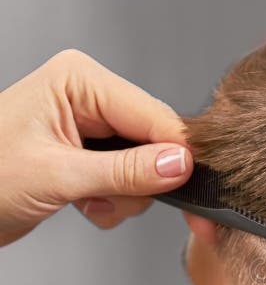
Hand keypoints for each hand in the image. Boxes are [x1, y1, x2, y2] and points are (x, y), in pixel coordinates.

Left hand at [0, 49, 192, 245]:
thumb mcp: (57, 176)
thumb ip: (125, 171)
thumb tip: (179, 164)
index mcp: (79, 81)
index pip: (154, 115)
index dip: (175, 154)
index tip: (190, 187)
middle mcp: (89, 98)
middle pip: (156, 141)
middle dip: (140, 180)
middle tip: (112, 200)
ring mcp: (91, 126)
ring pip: (148, 166)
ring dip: (124, 195)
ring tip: (87, 201)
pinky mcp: (92, 154)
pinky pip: (132, 178)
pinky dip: (115, 201)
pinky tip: (85, 203)